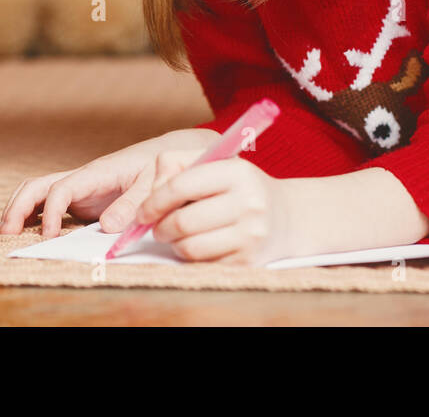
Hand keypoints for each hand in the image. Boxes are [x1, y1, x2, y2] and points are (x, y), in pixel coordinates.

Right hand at [0, 128, 219, 236]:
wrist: (165, 156)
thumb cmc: (159, 167)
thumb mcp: (153, 183)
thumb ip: (133, 204)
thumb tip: (107, 228)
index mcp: (96, 173)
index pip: (61, 189)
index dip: (50, 213)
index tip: (48, 236)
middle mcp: (82, 179)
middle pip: (38, 186)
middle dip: (18, 206)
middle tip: (5, 232)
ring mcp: (79, 189)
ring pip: (39, 192)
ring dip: (20, 209)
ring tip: (5, 232)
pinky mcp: (82, 200)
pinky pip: (50, 204)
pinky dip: (34, 215)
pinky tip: (26, 232)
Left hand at [130, 149, 299, 266]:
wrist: (285, 217)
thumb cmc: (239, 188)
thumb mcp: (216, 164)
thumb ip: (176, 165)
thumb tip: (150, 195)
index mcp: (237, 172)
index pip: (181, 185)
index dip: (154, 201)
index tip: (143, 212)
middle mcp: (249, 202)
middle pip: (182, 221)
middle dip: (160, 227)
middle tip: (157, 227)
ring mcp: (251, 235)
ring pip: (189, 247)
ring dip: (174, 244)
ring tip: (177, 235)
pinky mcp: (248, 262)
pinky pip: (202, 265)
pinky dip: (191, 258)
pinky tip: (197, 245)